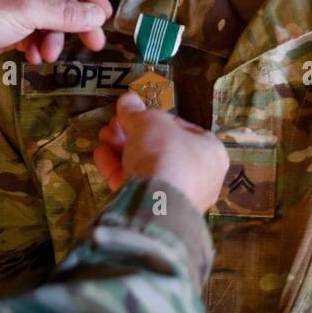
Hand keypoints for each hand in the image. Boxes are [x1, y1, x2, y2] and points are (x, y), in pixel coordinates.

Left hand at [0, 0, 111, 70]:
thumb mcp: (27, 11)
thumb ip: (65, 14)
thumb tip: (99, 16)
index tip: (105, 19)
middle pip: (66, 2)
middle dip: (77, 24)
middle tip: (94, 45)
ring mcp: (19, 6)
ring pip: (53, 23)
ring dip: (54, 40)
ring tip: (46, 55)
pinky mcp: (12, 28)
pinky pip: (38, 36)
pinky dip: (38, 47)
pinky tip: (31, 57)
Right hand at [94, 92, 228, 212]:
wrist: (157, 203)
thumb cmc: (165, 153)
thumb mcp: (148, 122)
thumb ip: (136, 112)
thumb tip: (127, 100)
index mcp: (210, 151)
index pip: (183, 130)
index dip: (156, 119)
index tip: (135, 115)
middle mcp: (200, 176)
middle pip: (161, 150)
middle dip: (133, 136)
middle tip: (113, 126)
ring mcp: (179, 197)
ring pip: (148, 169)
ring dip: (122, 151)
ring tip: (103, 138)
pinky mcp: (158, 212)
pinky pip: (139, 187)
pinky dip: (120, 171)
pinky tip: (101, 157)